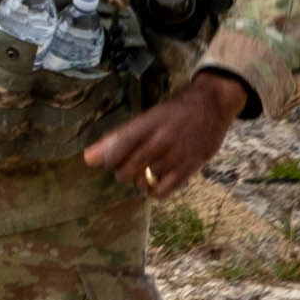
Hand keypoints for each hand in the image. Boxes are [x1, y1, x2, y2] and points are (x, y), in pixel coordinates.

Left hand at [83, 72, 245, 200]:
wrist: (211, 107)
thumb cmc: (173, 113)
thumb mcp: (146, 118)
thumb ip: (117, 138)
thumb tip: (88, 158)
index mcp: (146, 125)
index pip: (116, 148)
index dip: (107, 159)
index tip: (108, 159)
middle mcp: (160, 141)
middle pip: (126, 170)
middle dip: (121, 172)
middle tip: (128, 166)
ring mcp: (175, 156)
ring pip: (142, 182)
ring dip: (138, 181)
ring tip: (145, 171)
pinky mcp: (188, 169)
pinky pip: (162, 192)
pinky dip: (154, 191)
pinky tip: (156, 182)